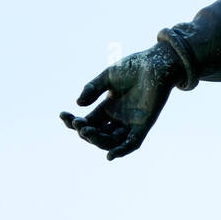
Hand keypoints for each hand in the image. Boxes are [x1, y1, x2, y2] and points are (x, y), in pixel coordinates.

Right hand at [60, 42, 183, 159]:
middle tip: (78, 124)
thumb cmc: (134, 67)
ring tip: (87, 132)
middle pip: (97, 134)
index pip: (87, 121)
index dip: (74, 122)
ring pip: (111, 141)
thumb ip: (93, 89)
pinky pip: (132, 144)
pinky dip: (121, 151)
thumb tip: (78, 104)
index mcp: (108, 108)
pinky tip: (110, 155)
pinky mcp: (143, 126)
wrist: (157, 64)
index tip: (63, 115)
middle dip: (84, 131)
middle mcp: (118, 119)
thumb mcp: (108, 77)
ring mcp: (130, 123)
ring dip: (97, 140)